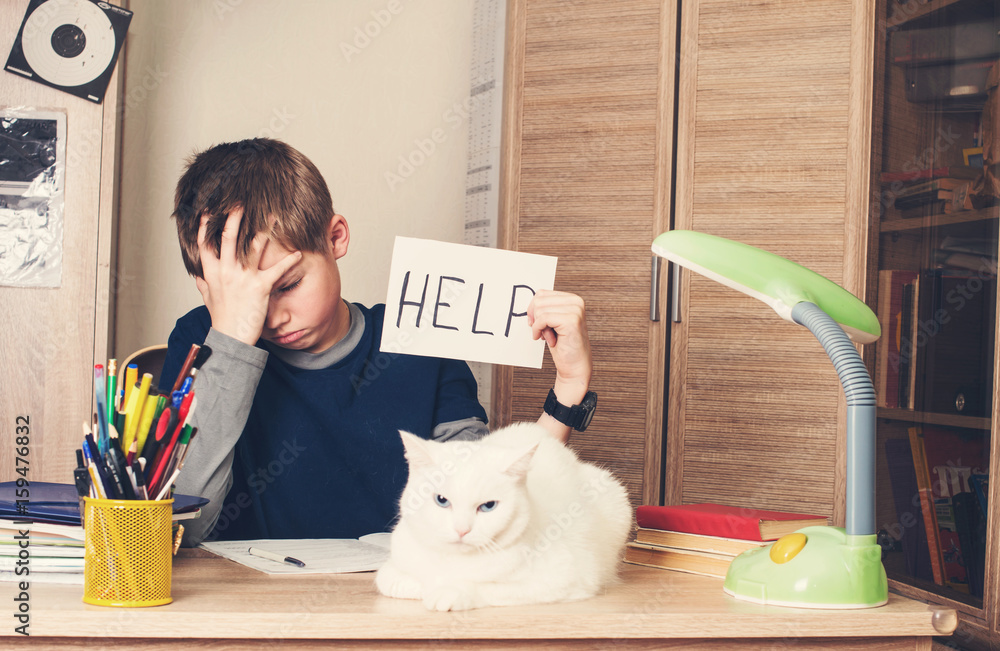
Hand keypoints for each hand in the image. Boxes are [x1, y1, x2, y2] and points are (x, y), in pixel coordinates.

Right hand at [194, 208, 300, 345]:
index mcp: (212, 272)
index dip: (205, 225)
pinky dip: (289, 261)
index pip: (204, 243)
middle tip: (240, 202)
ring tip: (274, 217)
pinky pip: (277, 270)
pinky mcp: (260, 287)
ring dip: (265, 231)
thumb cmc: (222, 319)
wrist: (231, 338)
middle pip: (228, 238)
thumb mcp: (208, 299)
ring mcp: (243, 278)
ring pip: (254, 248)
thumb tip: (198, 277)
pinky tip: (298, 253)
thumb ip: (204, 285)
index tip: (208, 210)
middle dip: (234, 218)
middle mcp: (226, 271)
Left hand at [527, 290, 591, 402]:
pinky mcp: (571, 320)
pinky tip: (547, 340)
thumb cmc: (563, 345)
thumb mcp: (552, 321)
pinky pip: (542, 318)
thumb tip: (530, 302)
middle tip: (543, 332)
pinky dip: (539, 330)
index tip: (536, 324)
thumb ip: (545, 308)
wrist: (574, 366)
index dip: (533, 310)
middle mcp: (576, 301)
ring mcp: (575, 310)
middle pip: (538, 300)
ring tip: (549, 336)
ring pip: (539, 309)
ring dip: (539, 326)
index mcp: (572, 299)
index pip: (541, 294)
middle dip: (535, 318)